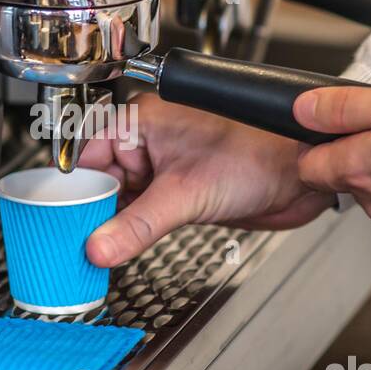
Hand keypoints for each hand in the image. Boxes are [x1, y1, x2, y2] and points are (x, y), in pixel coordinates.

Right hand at [81, 94, 334, 266]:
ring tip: (100, 248)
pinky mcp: (182, 191)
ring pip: (123, 199)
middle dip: (93, 212)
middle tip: (79, 243)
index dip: (75, 190)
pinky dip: (135, 230)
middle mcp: (152, 140)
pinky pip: (145, 212)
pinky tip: (125, 246)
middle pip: (102, 180)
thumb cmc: (261, 154)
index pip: (89, 156)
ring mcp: (167, 166)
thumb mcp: (186, 195)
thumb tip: (98, 247)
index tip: (65, 222)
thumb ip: (137, 226)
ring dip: (114, 223)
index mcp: (144, 121)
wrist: (305, 174)